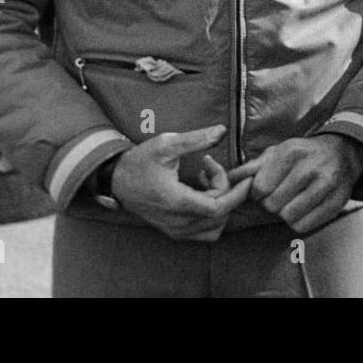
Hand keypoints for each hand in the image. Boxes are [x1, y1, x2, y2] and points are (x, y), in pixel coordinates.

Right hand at [110, 124, 253, 241]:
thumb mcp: (166, 144)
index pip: (219, 208)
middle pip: (220, 215)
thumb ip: (195, 139)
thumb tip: (221, 130)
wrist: (117, 180)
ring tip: (207, 178)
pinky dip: (212, 214)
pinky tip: (201, 190)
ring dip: (220, 203)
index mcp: (177, 202)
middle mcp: (177, 222)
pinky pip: (204, 231)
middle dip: (226, 190)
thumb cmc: (141, 161)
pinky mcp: (175, 232)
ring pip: (215, 227)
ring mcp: (176, 230)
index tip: (245, 177)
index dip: (237, 194)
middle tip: (211, 165)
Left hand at [225, 133, 362, 234]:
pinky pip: (305, 226)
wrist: (343, 152)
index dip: (258, 193)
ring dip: (286, 213)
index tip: (266, 189)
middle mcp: (309, 168)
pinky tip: (303, 209)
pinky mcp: (336, 202)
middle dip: (272, 203)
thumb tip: (227, 177)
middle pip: (273, 204)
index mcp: (291, 152)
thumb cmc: (304, 154)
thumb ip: (252, 166)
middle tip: (280, 195)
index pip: (261, 187)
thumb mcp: (278, 152)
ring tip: (292, 202)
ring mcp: (325, 185)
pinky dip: (299, 222)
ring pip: (289, 217)